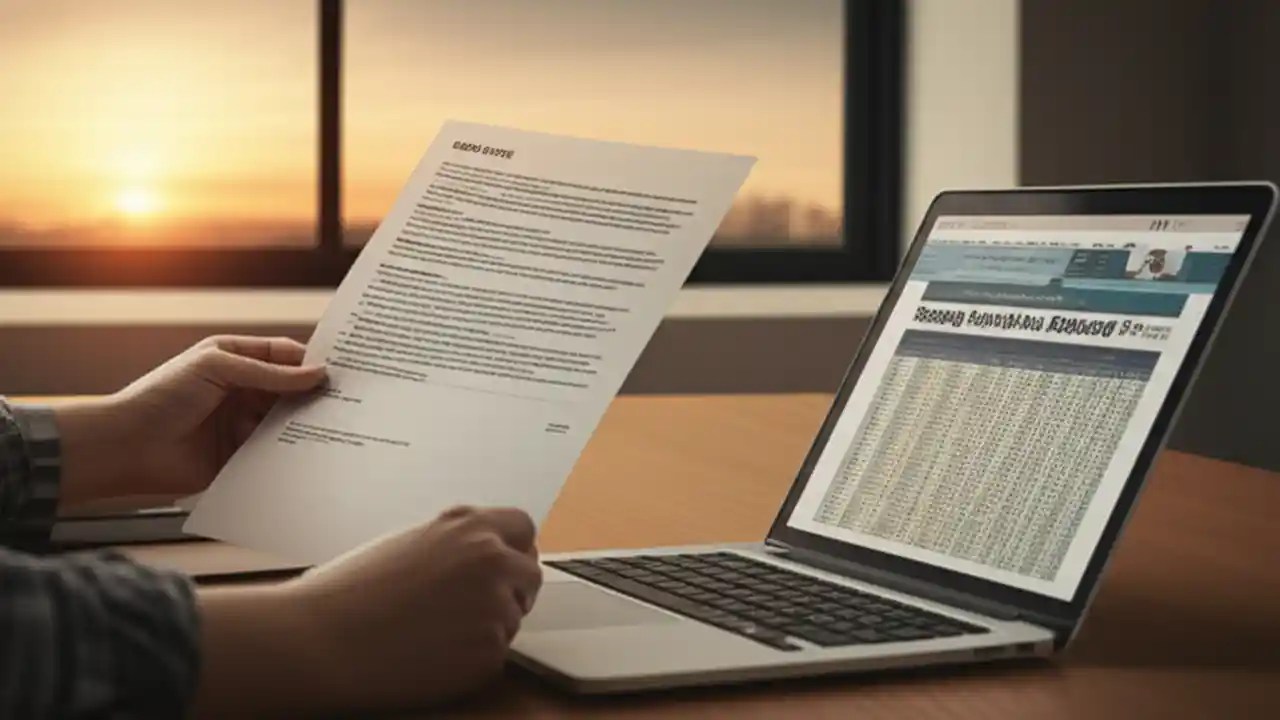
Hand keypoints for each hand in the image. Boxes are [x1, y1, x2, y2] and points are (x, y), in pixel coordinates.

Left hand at [54, 335, 325, 506]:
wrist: (126, 447)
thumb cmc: (163, 396)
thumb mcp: (217, 368)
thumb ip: (268, 373)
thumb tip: (317, 374)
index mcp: (234, 359)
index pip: (283, 356)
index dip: (310, 362)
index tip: (341, 372)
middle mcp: (241, 390)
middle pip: (289, 390)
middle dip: (313, 395)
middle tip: (348, 402)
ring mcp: (241, 424)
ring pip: (284, 422)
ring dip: (304, 426)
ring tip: (336, 429)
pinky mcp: (240, 457)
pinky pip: (272, 453)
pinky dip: (289, 453)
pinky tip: (311, 455)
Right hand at [194, 506, 543, 716]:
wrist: (323, 642)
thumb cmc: (347, 593)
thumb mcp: (407, 543)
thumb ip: (452, 543)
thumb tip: (477, 551)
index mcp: (468, 526)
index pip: (522, 527)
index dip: (512, 549)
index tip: (502, 564)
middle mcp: (491, 560)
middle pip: (529, 574)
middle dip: (510, 590)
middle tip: (471, 609)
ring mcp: (495, 606)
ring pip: (513, 618)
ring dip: (488, 626)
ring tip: (434, 634)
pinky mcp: (490, 652)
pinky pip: (495, 655)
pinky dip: (471, 660)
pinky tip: (431, 657)